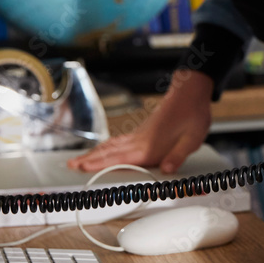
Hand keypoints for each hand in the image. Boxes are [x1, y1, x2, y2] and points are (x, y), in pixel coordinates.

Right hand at [67, 69, 213, 173]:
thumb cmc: (193, 114)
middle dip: (89, 160)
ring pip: (112, 145)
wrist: (191, 92)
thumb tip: (167, 170)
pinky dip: (106, 146)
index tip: (82, 169)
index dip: (100, 166)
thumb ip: (178, 155)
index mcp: (150, 145)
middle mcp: (140, 140)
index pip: (120, 159)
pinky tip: (104, 150)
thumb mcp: (193, 138)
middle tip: (70, 166)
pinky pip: (119, 141)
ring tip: (78, 160)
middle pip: (110, 152)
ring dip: (94, 153)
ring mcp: (139, 134)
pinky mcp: (142, 131)